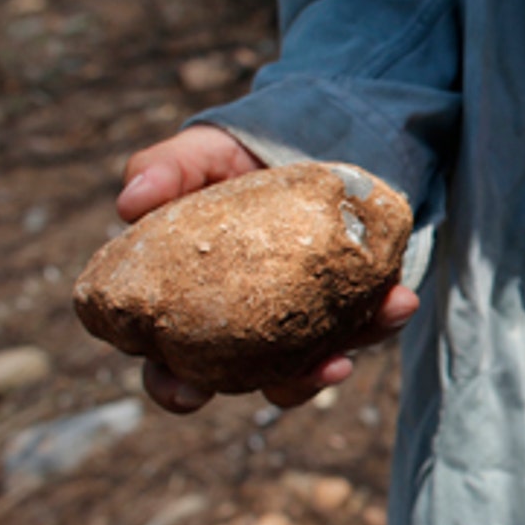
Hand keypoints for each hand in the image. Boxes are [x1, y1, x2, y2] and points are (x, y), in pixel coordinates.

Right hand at [117, 125, 419, 413]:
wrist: (307, 136)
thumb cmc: (234, 157)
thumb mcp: (198, 155)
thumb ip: (163, 171)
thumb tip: (128, 203)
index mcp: (189, 308)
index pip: (169, 363)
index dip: (172, 384)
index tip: (186, 389)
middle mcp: (246, 328)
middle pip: (256, 380)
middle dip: (287, 387)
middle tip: (311, 376)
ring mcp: (302, 321)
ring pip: (317, 364)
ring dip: (338, 362)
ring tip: (354, 349)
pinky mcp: (351, 303)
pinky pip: (367, 323)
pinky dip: (382, 318)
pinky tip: (396, 300)